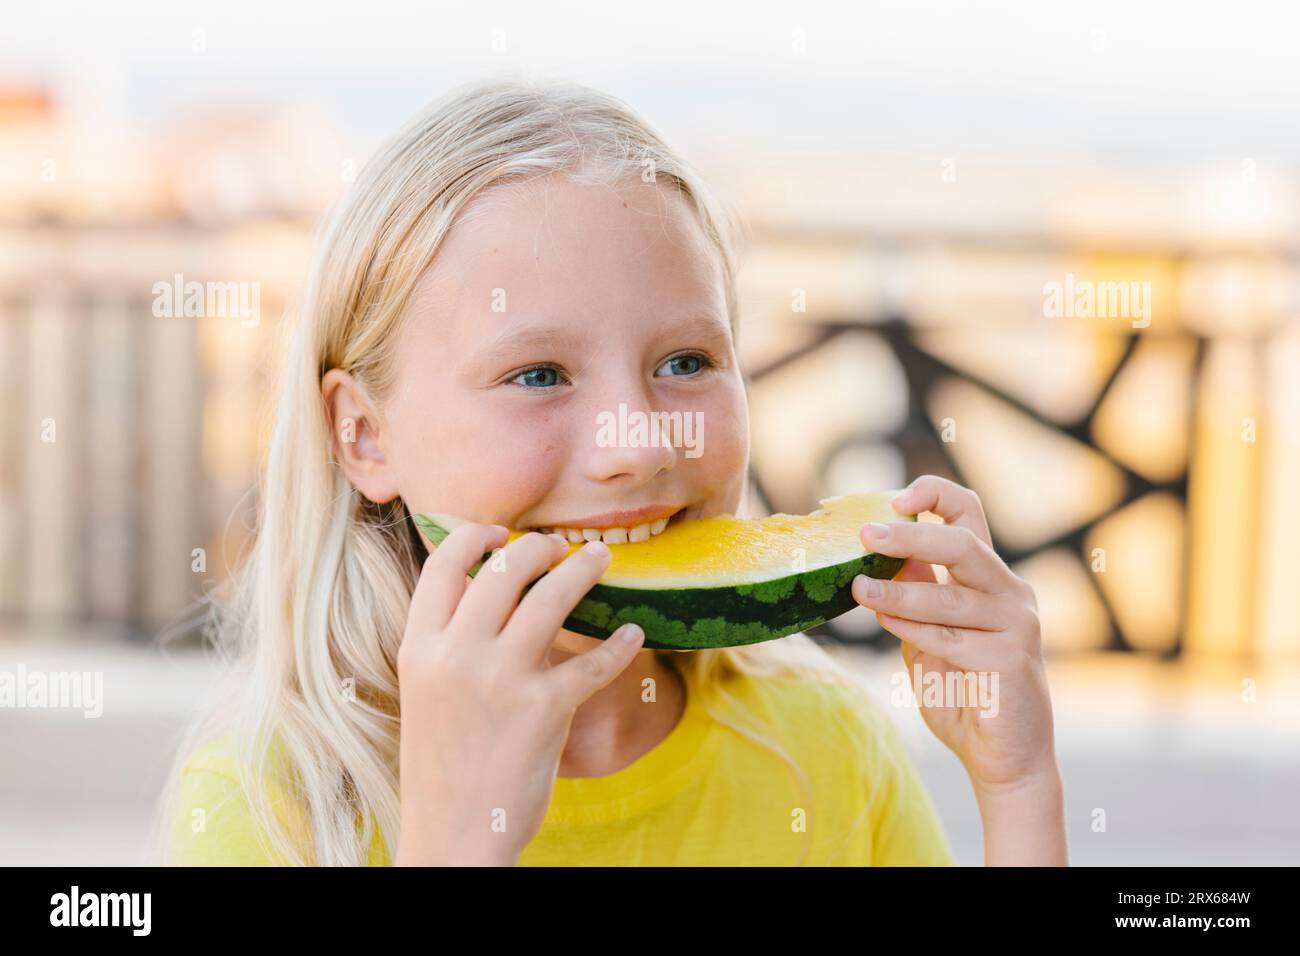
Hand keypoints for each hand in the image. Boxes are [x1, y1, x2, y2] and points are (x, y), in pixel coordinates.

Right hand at [394, 524, 645, 865]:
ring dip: (584, 570)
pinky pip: (593, 662)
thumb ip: (455, 641)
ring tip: (602, 560)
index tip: (504, 532)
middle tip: (564, 547)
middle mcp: (455, 655)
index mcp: (419, 647)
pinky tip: (632, 636)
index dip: (477, 535)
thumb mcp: (428, 691)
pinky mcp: (544, 709)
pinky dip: (619, 645)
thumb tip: (503, 589)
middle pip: (505, 567)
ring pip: (551, 597)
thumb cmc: (444, 761)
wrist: (453, 833)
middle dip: (541, 546)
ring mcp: (500, 680)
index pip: (445, 564)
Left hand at [851, 475, 1057, 796]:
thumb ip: (918, 597)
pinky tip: (885, 624)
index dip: (936, 495)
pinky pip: (952, 639)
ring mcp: (1016, 624)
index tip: (896, 499)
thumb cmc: (962, 694)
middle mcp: (1010, 592)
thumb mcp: (930, 637)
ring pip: (949, 596)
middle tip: (866, 534)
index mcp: (990, 577)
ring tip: (858, 589)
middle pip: (963, 543)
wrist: (1002, 758)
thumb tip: (888, 557)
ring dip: (897, 593)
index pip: (970, 514)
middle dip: (911, 535)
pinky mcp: (1011, 659)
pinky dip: (913, 631)